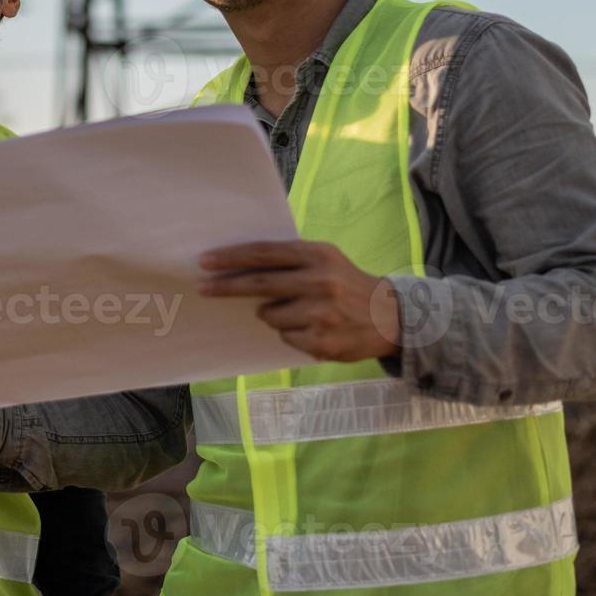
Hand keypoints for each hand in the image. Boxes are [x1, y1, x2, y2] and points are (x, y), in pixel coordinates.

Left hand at [199, 241, 400, 361]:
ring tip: (298, 310)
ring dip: (271, 314)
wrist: (392, 316)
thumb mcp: (325, 260)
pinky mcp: (322, 341)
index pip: (265, 253)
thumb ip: (290, 260)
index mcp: (318, 255)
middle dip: (225, 286)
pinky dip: (290, 332)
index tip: (205, 261)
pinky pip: (286, 336)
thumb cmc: (347, 283)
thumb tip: (238, 265)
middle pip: (259, 284)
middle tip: (203, 288)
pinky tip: (313, 327)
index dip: (232, 258)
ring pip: (269, 315)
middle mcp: (320, 281)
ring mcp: (322, 313)